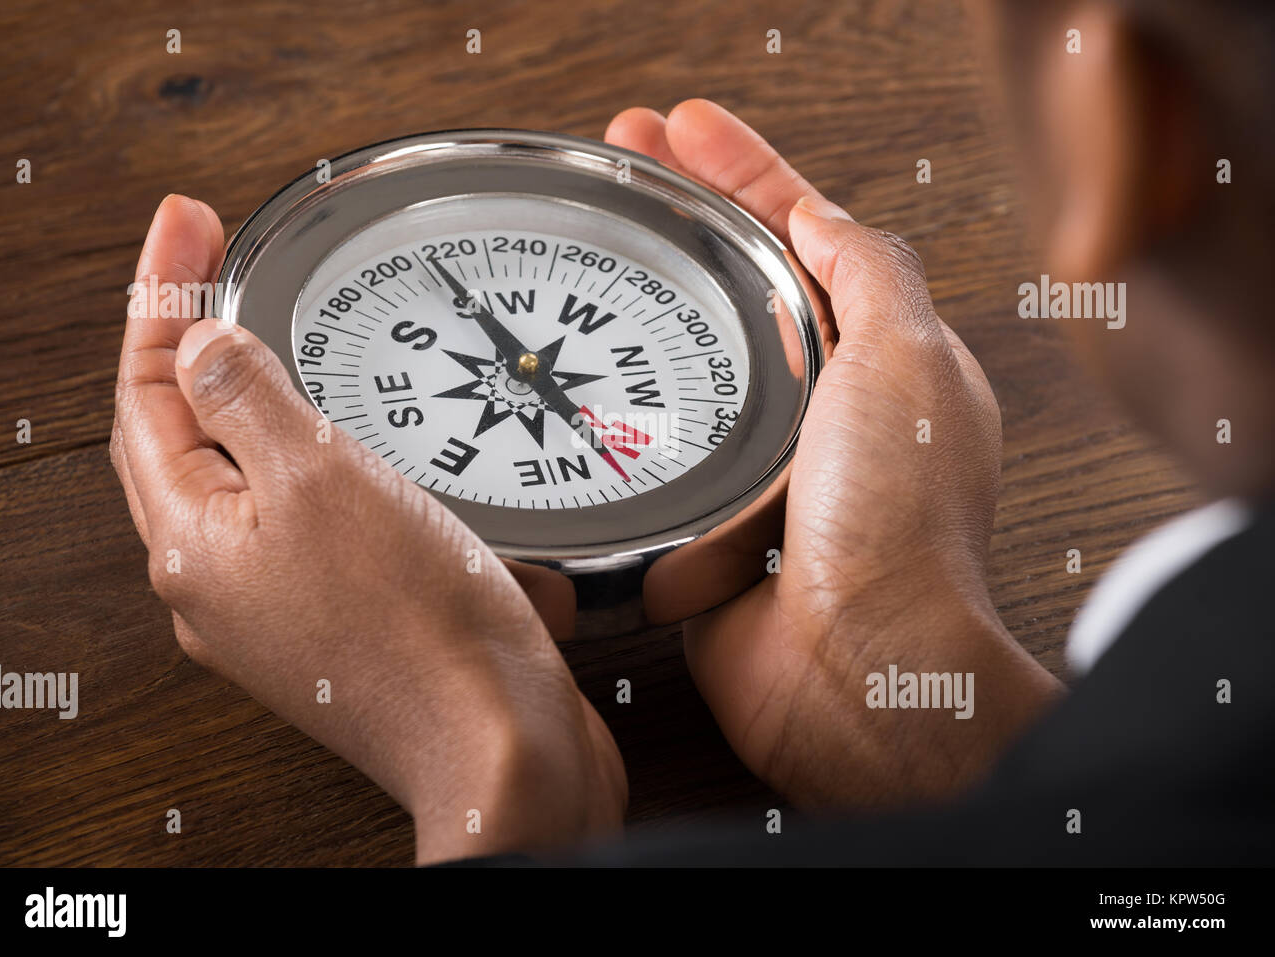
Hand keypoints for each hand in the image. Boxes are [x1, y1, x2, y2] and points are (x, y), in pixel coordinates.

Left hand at [113, 196, 625, 862]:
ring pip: (243, 479)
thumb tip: (199, 347)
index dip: (160, 296)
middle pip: (179, 437)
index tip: (186, 223)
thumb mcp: (320, 478)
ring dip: (250, 398)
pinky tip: (351, 441)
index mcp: (196, 541)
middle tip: (210, 262)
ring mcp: (279, 604)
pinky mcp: (340, 617)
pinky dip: (314, 460)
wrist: (498, 743)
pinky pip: (305, 518)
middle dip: (187, 339)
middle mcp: (222, 580)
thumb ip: (246, 398)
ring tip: (270, 335)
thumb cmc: (421, 628)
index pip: (147, 392)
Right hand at [606, 101, 1062, 808]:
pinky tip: (572, 370)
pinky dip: (618, 405)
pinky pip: (651, 444)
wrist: (853, 668)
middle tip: (616, 162)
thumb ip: (871, 271)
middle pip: (738, 283)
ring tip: (583, 236)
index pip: (806, 233)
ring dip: (640, 297)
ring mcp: (759, 464)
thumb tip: (823, 214)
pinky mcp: (706, 520)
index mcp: (878, 357)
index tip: (683, 127)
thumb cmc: (899, 528)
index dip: (745, 171)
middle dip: (681, 214)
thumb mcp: (908, 359)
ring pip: (688, 357)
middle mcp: (820, 408)